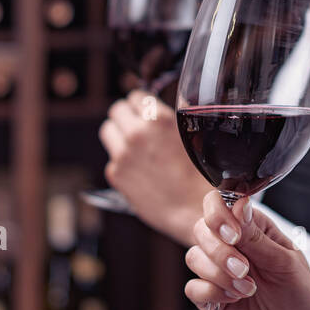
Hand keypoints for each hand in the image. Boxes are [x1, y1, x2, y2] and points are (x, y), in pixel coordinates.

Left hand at [98, 90, 204, 243]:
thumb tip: (166, 107)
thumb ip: (176, 119)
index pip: (136, 96)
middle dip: (127, 116)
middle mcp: (137, 133)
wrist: (196, 212)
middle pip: (117, 110)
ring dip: (118, 134)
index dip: (141, 105)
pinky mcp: (116, 174)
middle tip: (137, 127)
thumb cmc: (202, 177)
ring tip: (134, 147)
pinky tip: (139, 171)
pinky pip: (112, 157)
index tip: (145, 113)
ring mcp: (123, 154)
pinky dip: (121, 160)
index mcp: (159, 119)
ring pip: (108, 130)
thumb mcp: (194, 137)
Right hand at [184, 189, 309, 309]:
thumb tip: (238, 204)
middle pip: (201, 230)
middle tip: (244, 270)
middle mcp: (233, 246)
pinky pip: (192, 287)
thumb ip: (256, 237)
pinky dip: (210, 293)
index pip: (220, 205)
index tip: (233, 236)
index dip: (218, 216)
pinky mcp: (211, 298)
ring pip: (194, 257)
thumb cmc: (301, 297)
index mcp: (254, 228)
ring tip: (248, 289)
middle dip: (219, 251)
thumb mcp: (285, 263)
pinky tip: (233, 300)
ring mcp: (219, 272)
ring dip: (218, 274)